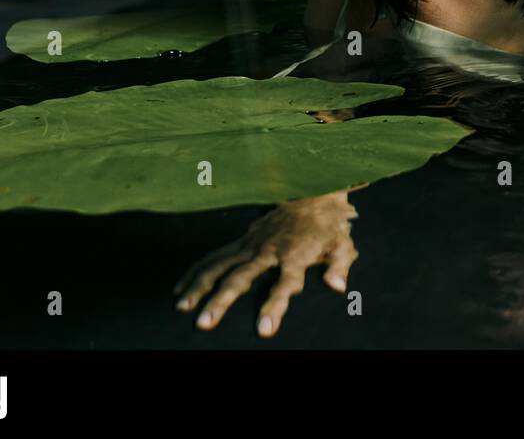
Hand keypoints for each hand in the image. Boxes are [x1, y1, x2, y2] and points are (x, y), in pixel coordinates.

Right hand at [174, 188, 360, 337]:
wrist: (313, 193)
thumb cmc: (329, 227)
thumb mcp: (343, 245)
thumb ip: (339, 267)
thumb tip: (337, 287)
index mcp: (295, 256)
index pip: (284, 285)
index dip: (274, 307)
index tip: (263, 329)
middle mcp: (268, 251)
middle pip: (241, 278)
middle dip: (221, 301)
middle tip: (203, 323)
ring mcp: (251, 244)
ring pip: (220, 266)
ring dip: (199, 286)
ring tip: (182, 307)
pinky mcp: (242, 240)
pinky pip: (215, 256)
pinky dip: (196, 271)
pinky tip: (180, 288)